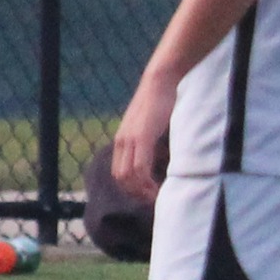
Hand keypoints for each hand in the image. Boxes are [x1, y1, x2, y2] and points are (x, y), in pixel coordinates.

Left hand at [113, 71, 176, 202]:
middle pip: (120, 178)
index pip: (119, 172)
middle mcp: (122, 141)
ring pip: (128, 177)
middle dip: (135, 193)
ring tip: (157, 195)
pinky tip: (157, 186)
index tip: (147, 193)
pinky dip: (147, 182)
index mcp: (122, 139)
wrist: (161, 80)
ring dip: (142, 191)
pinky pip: (140, 168)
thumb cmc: (160, 100)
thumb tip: (159, 156)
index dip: (131, 187)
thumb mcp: (149, 125)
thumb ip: (149, 140)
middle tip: (153, 199)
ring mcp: (130, 140)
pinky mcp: (141, 138)